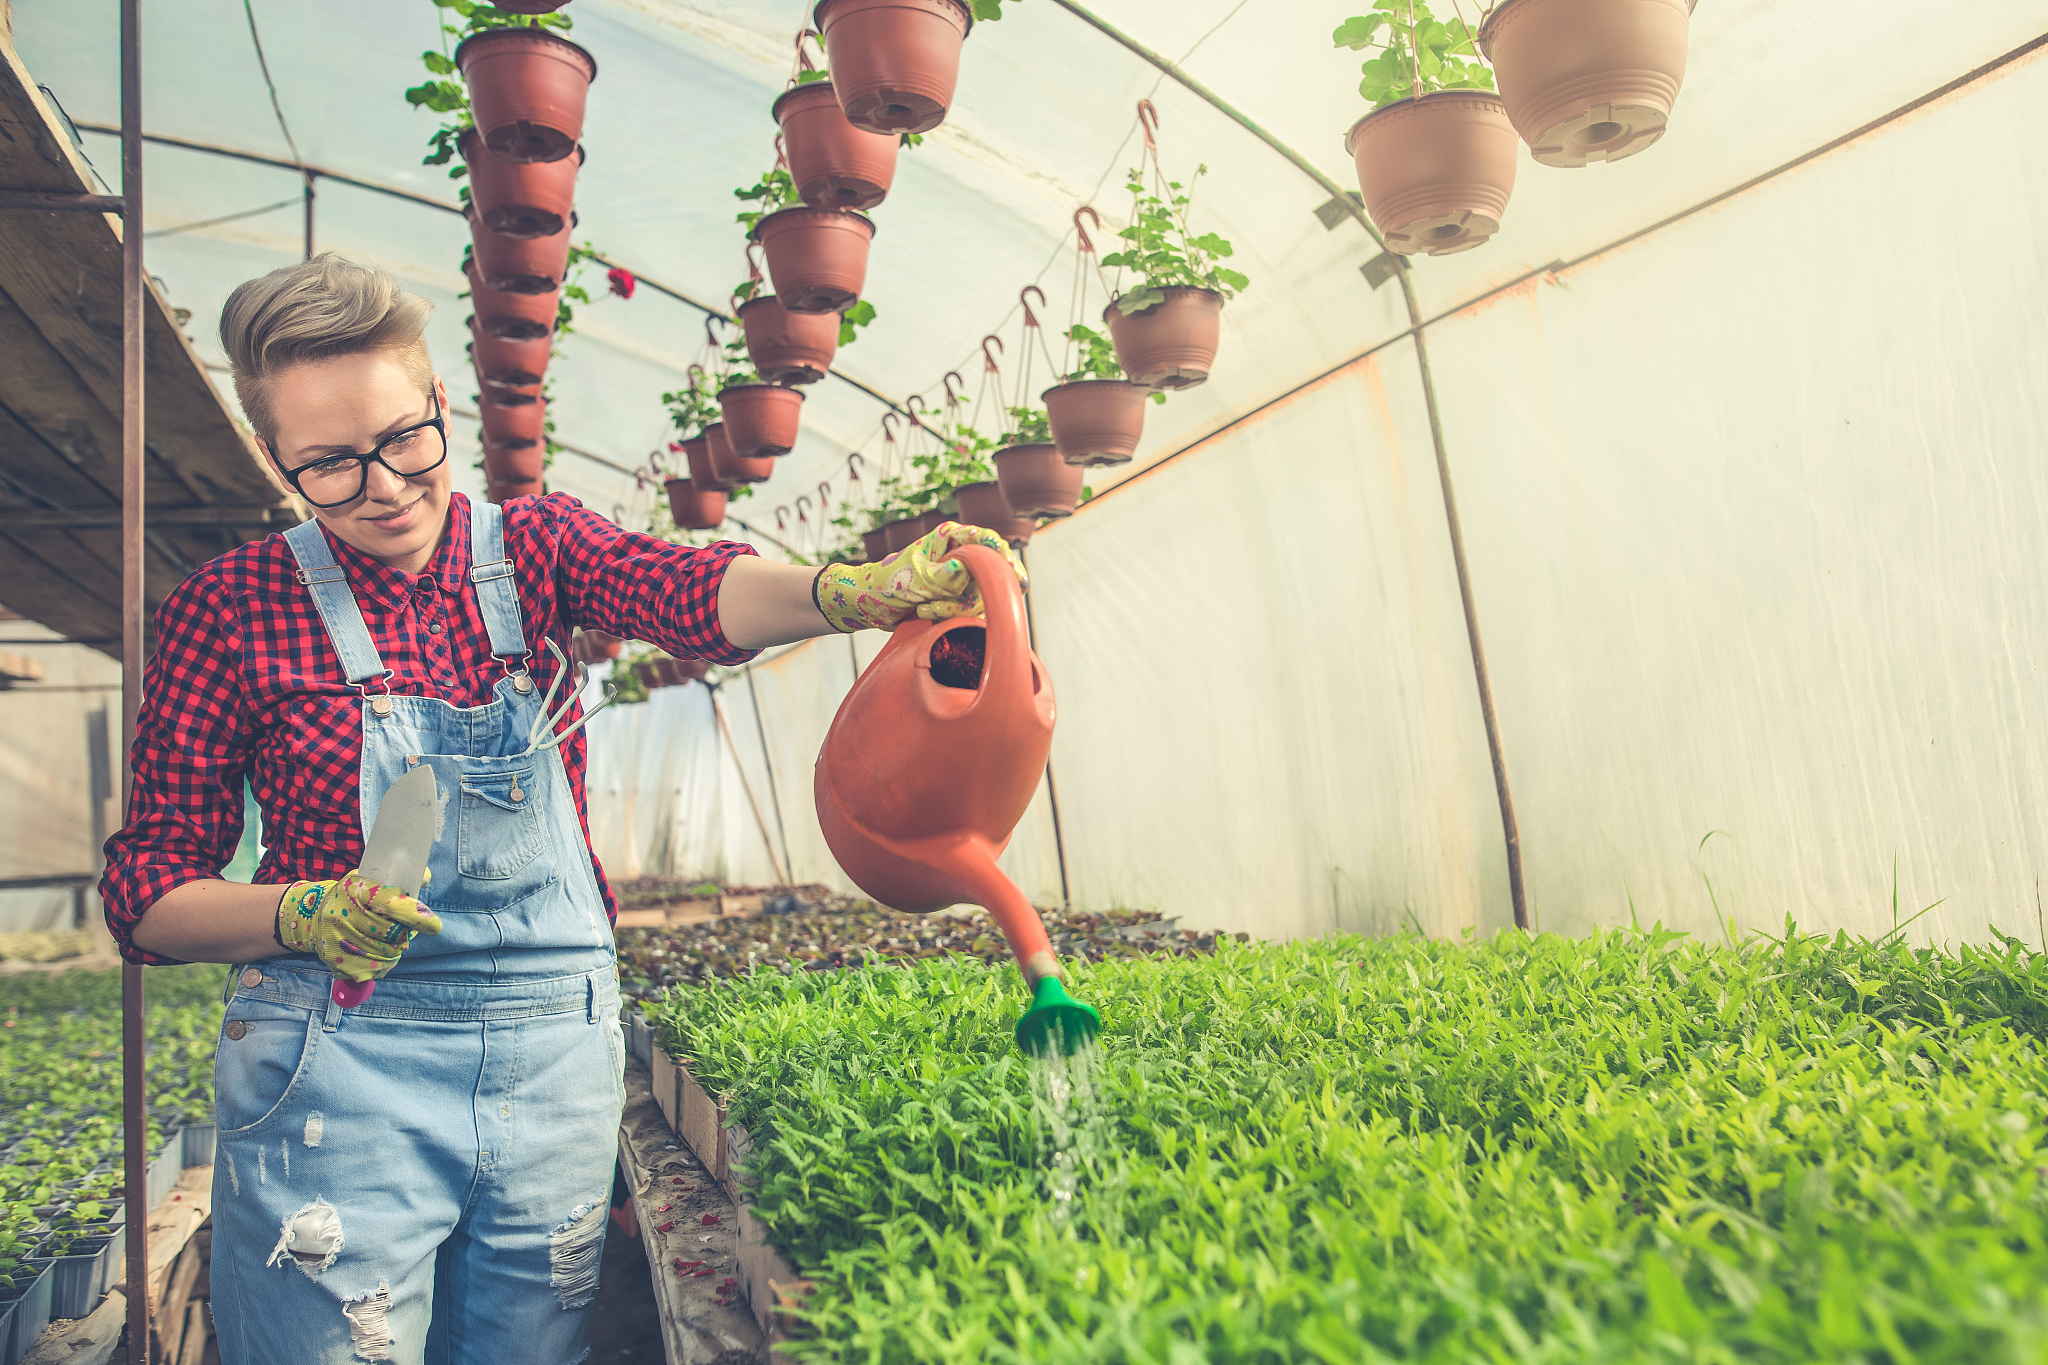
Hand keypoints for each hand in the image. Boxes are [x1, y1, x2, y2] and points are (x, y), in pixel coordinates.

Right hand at [276, 870, 441, 983]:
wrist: (314, 918)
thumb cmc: (351, 897)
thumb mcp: (369, 881)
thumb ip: (397, 881)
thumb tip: (423, 878)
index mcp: (355, 891)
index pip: (392, 904)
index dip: (416, 915)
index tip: (433, 925)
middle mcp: (344, 916)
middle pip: (393, 932)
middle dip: (404, 932)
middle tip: (404, 929)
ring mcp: (339, 941)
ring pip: (387, 953)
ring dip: (395, 949)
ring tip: (389, 941)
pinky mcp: (338, 962)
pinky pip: (374, 969)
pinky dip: (383, 963)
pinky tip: (378, 954)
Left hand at [813, 522, 1028, 632]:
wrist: (872, 606)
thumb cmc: (888, 583)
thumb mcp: (915, 579)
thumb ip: (943, 576)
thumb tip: (966, 569)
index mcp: (951, 537)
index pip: (989, 541)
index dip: (1005, 559)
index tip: (1016, 579)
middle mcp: (962, 554)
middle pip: (991, 576)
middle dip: (968, 597)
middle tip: (938, 604)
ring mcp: (962, 577)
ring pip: (982, 598)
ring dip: (954, 610)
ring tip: (925, 609)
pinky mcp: (959, 597)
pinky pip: (972, 611)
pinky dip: (951, 617)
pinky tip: (928, 614)